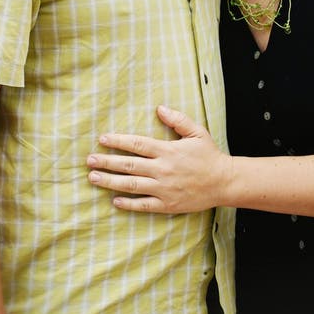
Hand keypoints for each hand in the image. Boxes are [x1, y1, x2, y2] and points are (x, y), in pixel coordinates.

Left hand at [87, 105, 230, 213]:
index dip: (118, 141)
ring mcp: (164, 189)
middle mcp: (162, 170)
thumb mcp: (197, 132)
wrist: (224, 182)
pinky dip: (128, 204)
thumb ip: (177, 119)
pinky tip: (115, 200)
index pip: (137, 144)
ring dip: (110, 181)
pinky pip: (144, 205)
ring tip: (93, 178)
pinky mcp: (167, 205)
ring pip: (132, 185)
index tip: (102, 139)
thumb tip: (159, 108)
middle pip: (129, 165)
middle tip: (89, 160)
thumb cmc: (209, 155)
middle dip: (107, 162)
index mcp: (167, 151)